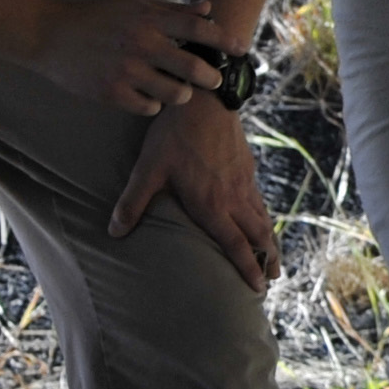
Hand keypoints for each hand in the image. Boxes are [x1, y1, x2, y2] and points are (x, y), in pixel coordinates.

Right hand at [29, 0, 230, 115]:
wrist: (49, 35)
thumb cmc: (97, 17)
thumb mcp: (135, 5)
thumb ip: (173, 10)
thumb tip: (208, 9)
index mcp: (149, 20)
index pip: (199, 29)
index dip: (226, 40)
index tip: (243, 49)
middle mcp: (141, 44)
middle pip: (194, 68)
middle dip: (212, 78)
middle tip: (213, 80)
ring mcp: (126, 71)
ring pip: (177, 94)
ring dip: (183, 94)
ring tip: (178, 89)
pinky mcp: (111, 93)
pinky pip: (149, 107)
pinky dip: (154, 104)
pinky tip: (149, 96)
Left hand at [113, 94, 278, 289]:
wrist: (205, 101)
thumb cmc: (174, 136)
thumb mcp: (148, 169)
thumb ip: (132, 202)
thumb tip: (114, 232)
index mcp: (212, 204)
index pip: (235, 244)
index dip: (247, 268)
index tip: (258, 287)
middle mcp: (234, 198)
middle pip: (257, 235)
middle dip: (267, 259)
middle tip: (274, 279)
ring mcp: (244, 182)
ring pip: (262, 218)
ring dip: (269, 240)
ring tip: (274, 255)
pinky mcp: (246, 167)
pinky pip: (259, 199)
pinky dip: (264, 216)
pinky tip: (260, 216)